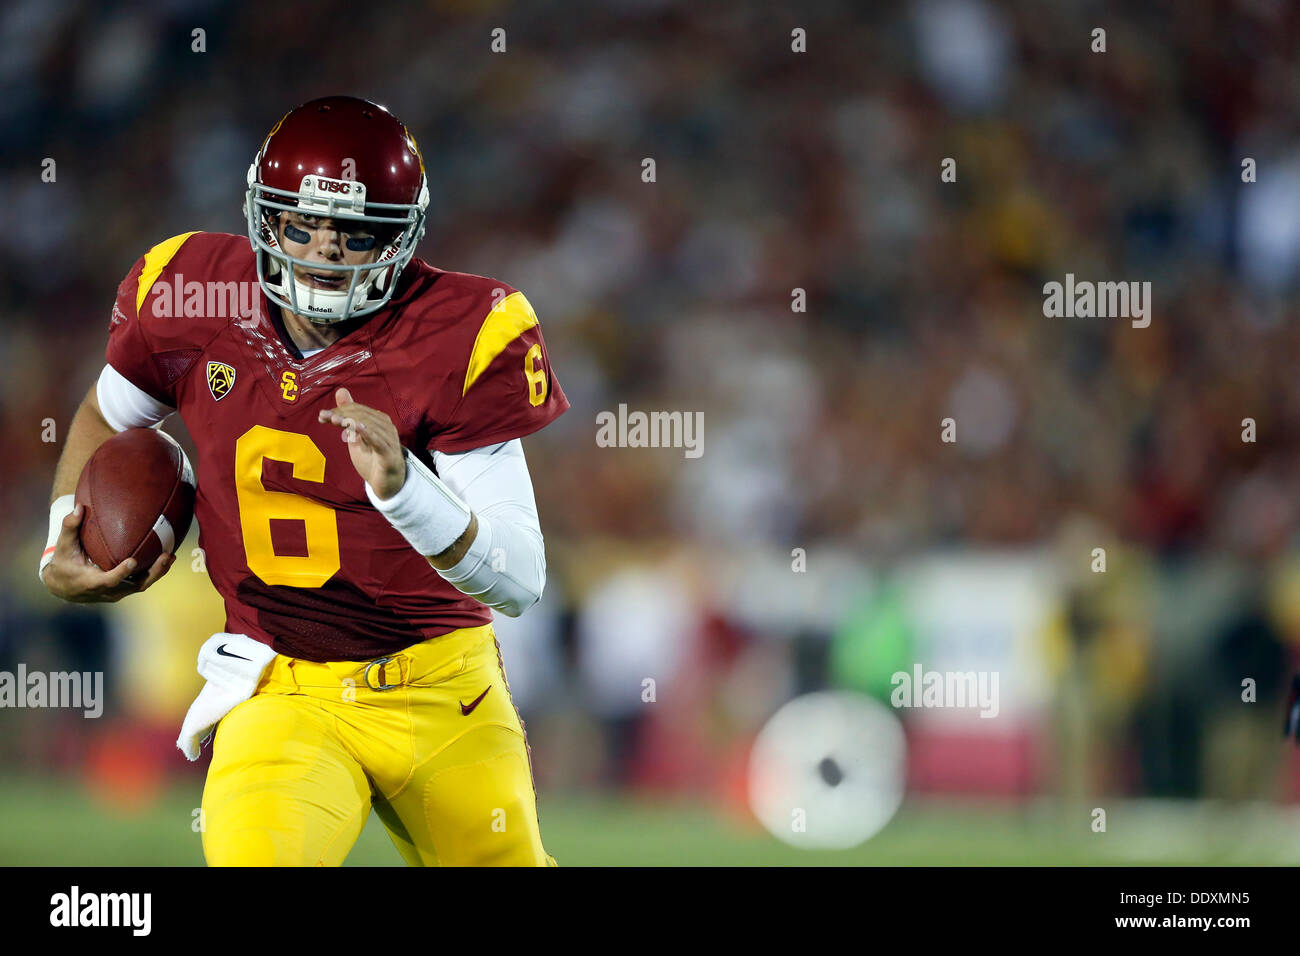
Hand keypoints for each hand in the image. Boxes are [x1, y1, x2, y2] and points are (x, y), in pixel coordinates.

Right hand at [40, 503, 174, 601]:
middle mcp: (107, 591)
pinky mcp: (124, 590)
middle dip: (152, 573)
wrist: (63, 586)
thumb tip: (79, 506)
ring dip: (158, 572)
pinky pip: (142, 582)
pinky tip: (167, 557)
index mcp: (91, 582)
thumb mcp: (63, 546)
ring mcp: (117, 592)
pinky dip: (154, 571)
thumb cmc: (64, 562)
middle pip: (134, 586)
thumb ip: (70, 527)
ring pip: (141, 585)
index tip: (132, 561)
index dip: (121, 573)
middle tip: (166, 556)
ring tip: (171, 555)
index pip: (109, 580)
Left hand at [318, 387, 405, 497]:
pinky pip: (378, 441)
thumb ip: (349, 416)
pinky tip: (355, 427)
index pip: (357, 409)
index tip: (322, 416)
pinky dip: (367, 432)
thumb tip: (341, 391)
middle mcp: (386, 426)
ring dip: (349, 421)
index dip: (339, 410)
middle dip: (341, 414)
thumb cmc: (372, 458)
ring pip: (368, 425)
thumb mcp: (356, 436)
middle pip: (361, 414)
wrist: (387, 484)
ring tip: (334, 420)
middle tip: (324, 416)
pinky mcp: (389, 454)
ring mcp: (389, 440)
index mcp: (379, 420)